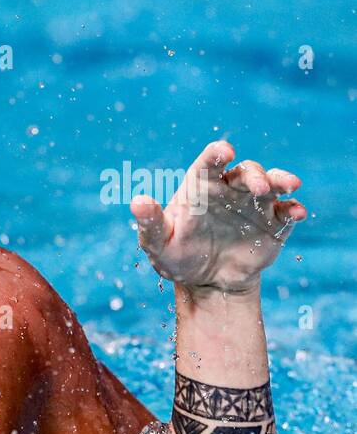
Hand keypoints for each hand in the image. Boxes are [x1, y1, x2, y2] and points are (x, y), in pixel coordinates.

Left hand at [130, 141, 306, 293]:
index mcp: (201, 188)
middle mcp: (230, 190)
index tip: (224, 151)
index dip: (217, 153)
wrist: (207, 283)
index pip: (209, 163)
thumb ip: (150, 223)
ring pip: (272, 182)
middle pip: (246, 171)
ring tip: (288, 185)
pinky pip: (288, 210)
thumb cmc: (178, 257)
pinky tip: (297, 213)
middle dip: (254, 175)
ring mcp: (255, 204)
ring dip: (280, 180)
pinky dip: (294, 208)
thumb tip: (137, 202)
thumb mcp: (158, 244)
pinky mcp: (274, 222)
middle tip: (258, 186)